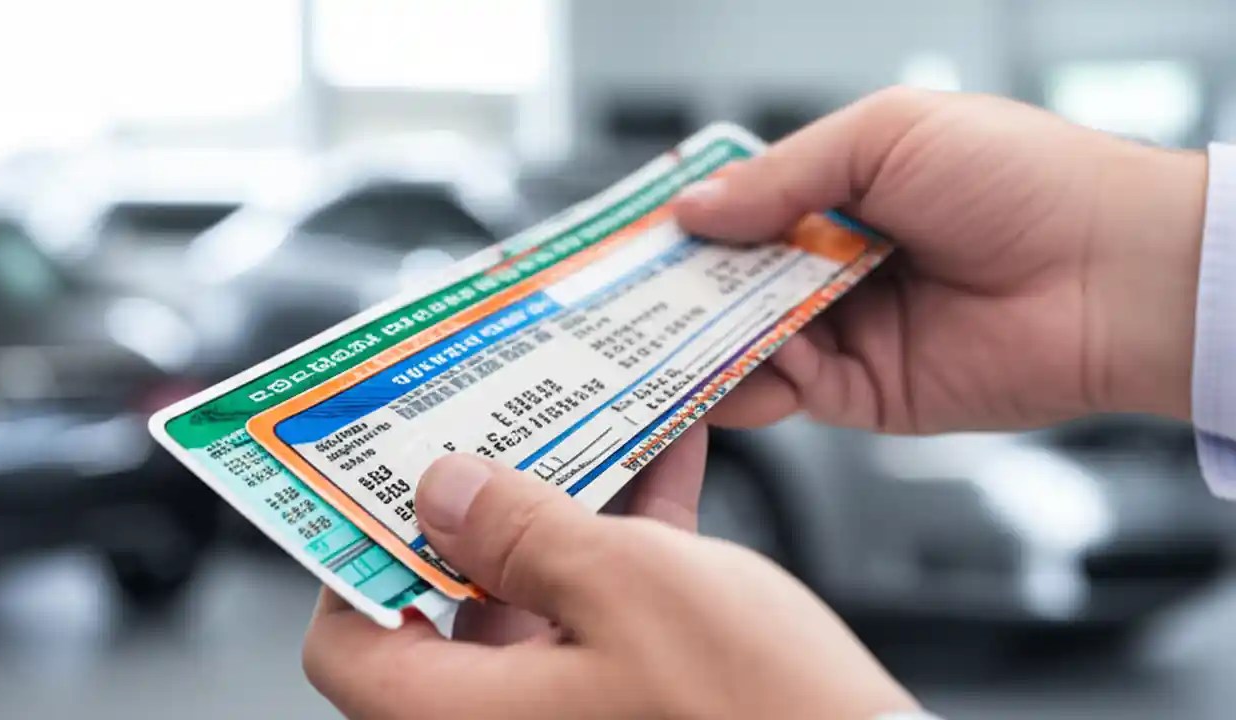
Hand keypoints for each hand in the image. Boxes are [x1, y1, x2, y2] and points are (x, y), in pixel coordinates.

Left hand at [303, 452, 917, 718]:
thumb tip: (444, 493)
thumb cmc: (759, 714)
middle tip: (489, 441)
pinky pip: (599, 625)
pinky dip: (617, 555)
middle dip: (472, 519)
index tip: (382, 493)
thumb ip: (523, 531)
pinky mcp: (635, 711)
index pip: (348, 649)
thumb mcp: (629, 585)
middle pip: (443, 618)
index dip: (356, 562)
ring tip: (578, 439)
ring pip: (529, 612)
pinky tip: (660, 475)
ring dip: (553, 524)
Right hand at [677, 87, 1207, 432]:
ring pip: (748, 341)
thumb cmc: (1020, 179)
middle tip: (619, 296)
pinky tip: (721, 367)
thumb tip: (694, 209)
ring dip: (701, 339)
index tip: (631, 236)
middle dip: (680, 288)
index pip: (744, 213)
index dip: (690, 224)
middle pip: (734, 284)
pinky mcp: (865, 394)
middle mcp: (840, 267)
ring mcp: (850, 331)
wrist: (1110, 274)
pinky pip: (786, 390)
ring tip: (651, 336)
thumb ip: (782, 176)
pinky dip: (748, 382)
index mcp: (846, 196)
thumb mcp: (886, 136)